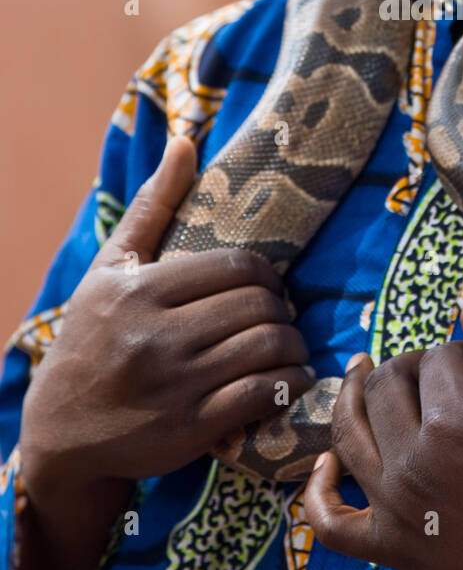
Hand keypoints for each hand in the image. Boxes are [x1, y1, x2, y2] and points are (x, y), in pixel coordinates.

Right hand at [19, 136, 314, 494]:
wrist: (62, 428)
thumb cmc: (94, 335)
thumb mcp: (112, 268)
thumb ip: (153, 205)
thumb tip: (186, 140)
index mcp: (140, 291)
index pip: (236, 268)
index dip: (266, 277)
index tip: (266, 288)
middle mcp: (156, 336)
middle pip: (258, 307)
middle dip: (283, 310)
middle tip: (281, 317)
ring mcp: (175, 385)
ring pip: (267, 348)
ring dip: (293, 347)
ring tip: (289, 347)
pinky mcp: (191, 427)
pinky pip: (262, 394)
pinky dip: (289, 384)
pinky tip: (288, 380)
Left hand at [305, 302, 462, 569]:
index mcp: (453, 426)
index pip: (437, 360)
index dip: (461, 352)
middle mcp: (412, 465)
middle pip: (384, 387)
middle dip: (410, 365)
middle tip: (439, 371)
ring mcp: (395, 511)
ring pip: (348, 435)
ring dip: (353, 396)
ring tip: (362, 373)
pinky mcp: (392, 549)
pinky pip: (332, 523)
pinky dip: (319, 491)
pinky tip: (326, 463)